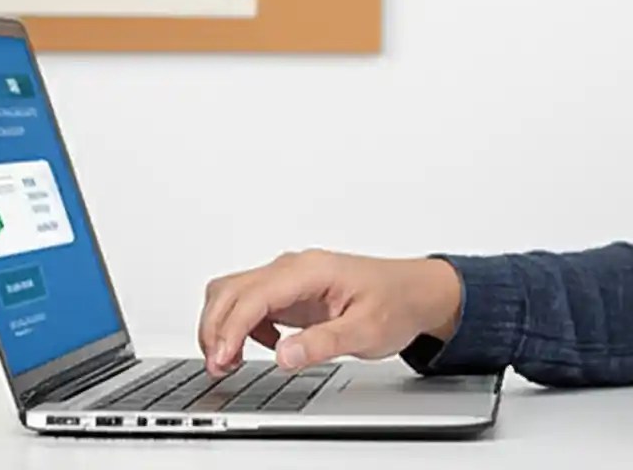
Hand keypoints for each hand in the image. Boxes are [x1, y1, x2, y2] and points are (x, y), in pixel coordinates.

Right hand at [198, 250, 462, 375]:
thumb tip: (284, 354)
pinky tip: (261, 347)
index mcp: (310, 270)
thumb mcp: (366, 330)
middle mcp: (294, 268)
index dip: (230, 329)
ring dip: (222, 324)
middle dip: (215, 327)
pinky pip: (250, 302)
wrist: (417, 292)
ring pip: (235, 293)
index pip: (254, 296)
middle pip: (232, 290)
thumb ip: (323, 343)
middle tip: (218, 365)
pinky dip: (241, 324)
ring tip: (228, 360)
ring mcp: (290, 278)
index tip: (222, 358)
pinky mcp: (291, 290)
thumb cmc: (397, 302)